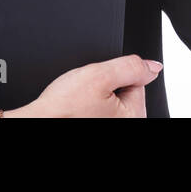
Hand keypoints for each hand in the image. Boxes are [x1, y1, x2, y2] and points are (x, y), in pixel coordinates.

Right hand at [0, 54, 162, 117]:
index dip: (114, 74)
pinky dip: (85, 106)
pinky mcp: (92, 122)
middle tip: (85, 93)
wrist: (37, 121)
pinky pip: (96, 110)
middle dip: (104, 86)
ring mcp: (108, 125)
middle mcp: (125, 126)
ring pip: (107, 100)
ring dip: (93, 96)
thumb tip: (153, 66)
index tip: (97, 83)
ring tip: (78, 101)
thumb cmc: (63, 109)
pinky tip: (75, 108)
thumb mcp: (99, 76)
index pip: (136, 81)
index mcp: (134, 118)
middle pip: (123, 91)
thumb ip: (130, 66)